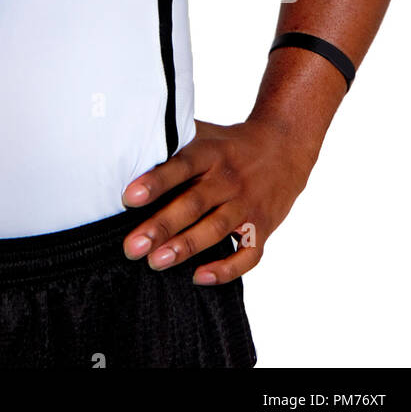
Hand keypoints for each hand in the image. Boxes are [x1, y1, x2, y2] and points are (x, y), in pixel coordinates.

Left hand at [119, 118, 315, 284]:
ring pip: (216, 229)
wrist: (284, 147)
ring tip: (156, 263)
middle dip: (162, 226)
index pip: (181, 166)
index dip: (156, 182)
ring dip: (186, 247)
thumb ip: (172, 142)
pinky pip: (248, 254)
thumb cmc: (228, 144)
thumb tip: (126, 142)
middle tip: (132, 246)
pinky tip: (199, 277)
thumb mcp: (203, 134)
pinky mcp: (262, 227)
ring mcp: (247, 204)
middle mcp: (229, 178)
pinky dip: (226, 269)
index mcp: (210, 153)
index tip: (129, 197)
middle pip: (194, 203)